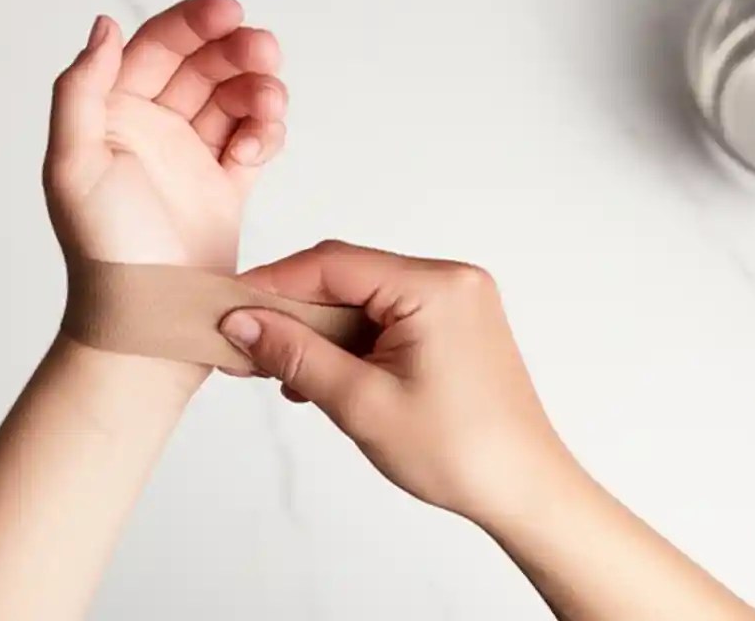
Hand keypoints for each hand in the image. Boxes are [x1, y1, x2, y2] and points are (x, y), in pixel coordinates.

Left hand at [44, 0, 287, 269]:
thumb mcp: (73, 164)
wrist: (147, 319)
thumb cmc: (104, 248)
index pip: (156, 47)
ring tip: (268, 107)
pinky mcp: (226, 186)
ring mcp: (191, 156)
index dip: (193, 22)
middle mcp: (151, 128)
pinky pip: (254, 139)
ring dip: (258, 91)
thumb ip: (80, 89)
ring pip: (234, 98)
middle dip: (237, 51)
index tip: (230, 12)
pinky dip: (263, 133)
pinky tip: (253, 152)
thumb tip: (105, 26)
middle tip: (265, 52)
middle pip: (204, 65)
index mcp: (112, 113)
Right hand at [217, 241, 567, 523]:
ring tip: (282, 370)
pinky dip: (352, 341)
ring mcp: (457, 301)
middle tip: (247, 342)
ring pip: (365, 299)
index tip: (229, 306)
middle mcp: (452, 281)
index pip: (333, 264)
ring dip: (321, 330)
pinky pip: (387, 317)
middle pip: (348, 276)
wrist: (524, 490)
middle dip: (294, 309)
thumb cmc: (461, 453)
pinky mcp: (456, 324)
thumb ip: (296, 354)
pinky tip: (322, 375)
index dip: (273, 283)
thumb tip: (242, 322)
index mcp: (436, 287)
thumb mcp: (362, 403)